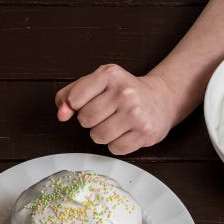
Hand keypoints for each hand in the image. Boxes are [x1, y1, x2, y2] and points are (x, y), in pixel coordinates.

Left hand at [55, 64, 176, 155]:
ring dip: (102, 134)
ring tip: (115, 124)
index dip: (76, 106)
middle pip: (85, 120)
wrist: (161, 99)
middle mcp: (124, 92)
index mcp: (110, 74)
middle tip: (106, 114)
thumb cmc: (123, 92)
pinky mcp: (145, 132)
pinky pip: (115, 148)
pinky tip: (125, 133)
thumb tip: (62, 114)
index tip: (86, 103)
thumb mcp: (97, 83)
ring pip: (98, 136)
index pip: (74, 99)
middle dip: (91, 121)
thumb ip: (70, 95)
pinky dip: (116, 144)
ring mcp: (136, 113)